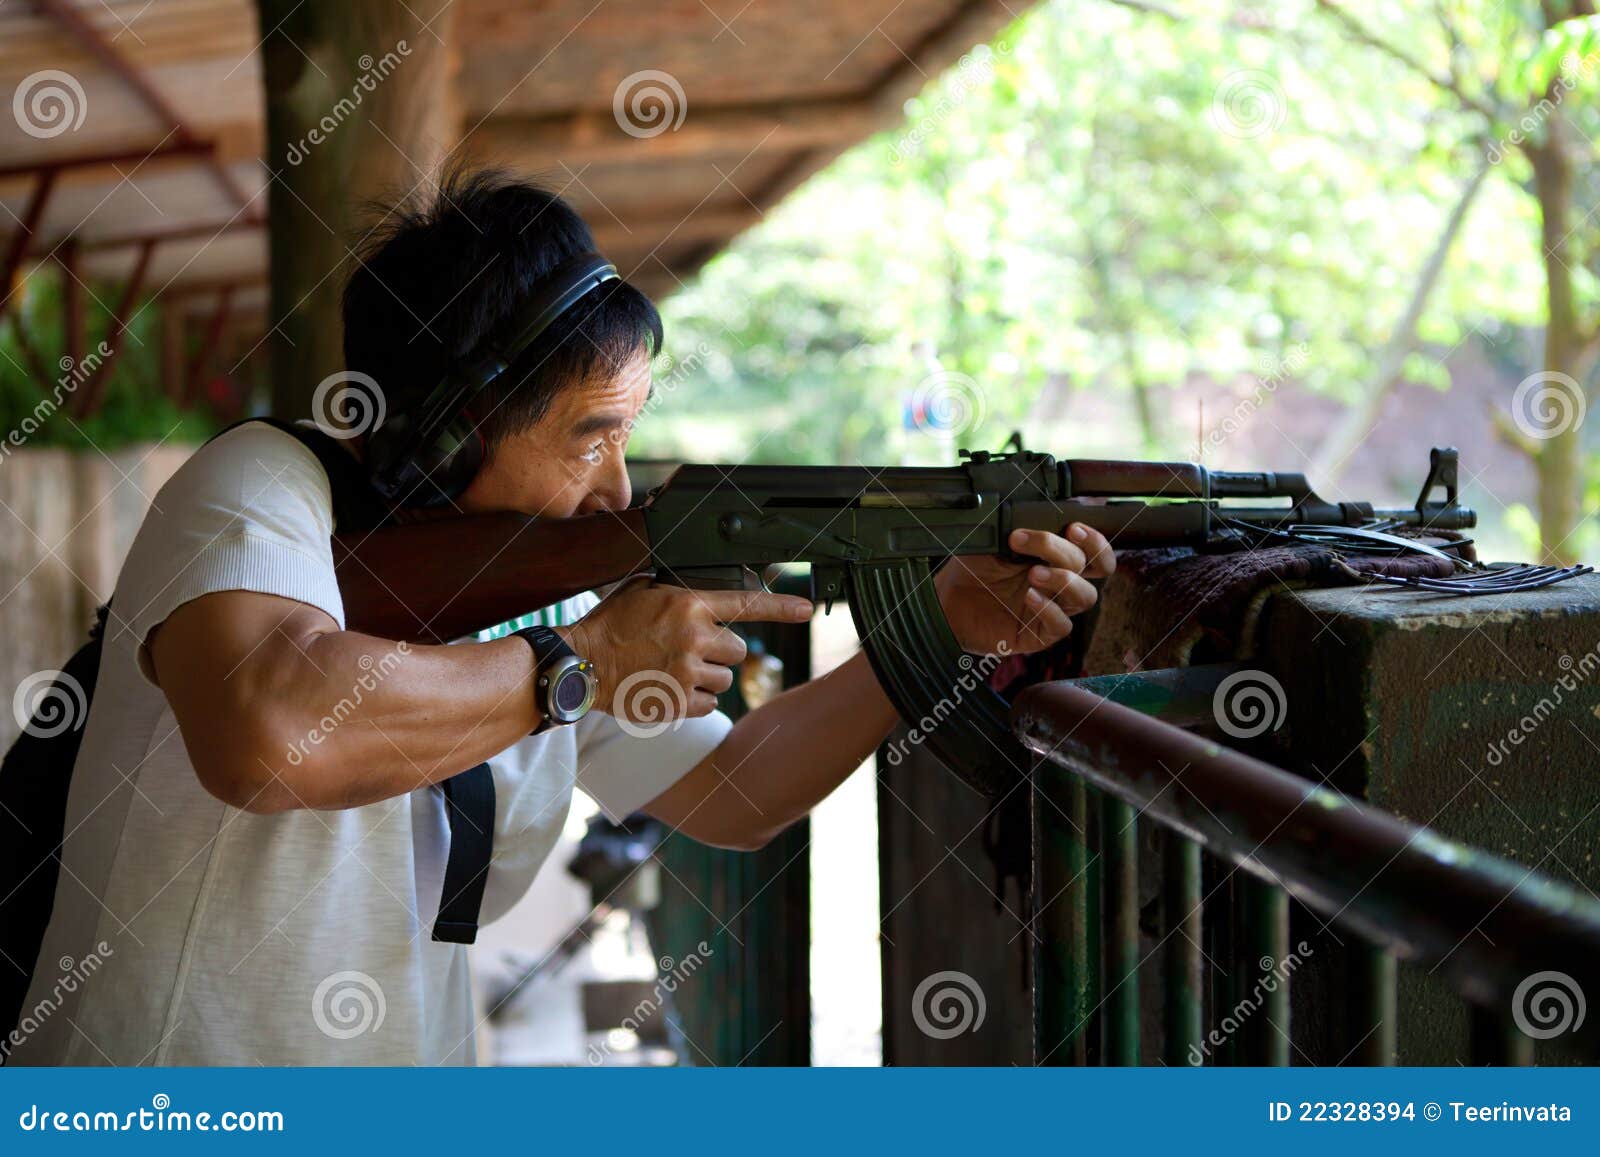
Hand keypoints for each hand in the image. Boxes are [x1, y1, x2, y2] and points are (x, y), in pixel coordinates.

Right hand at [562, 578, 812, 722]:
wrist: (583, 664)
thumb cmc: (611, 624)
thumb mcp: (643, 590)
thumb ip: (679, 590)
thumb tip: (705, 591)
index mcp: (688, 605)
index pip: (746, 604)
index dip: (783, 607)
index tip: (807, 610)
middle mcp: (694, 638)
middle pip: (738, 649)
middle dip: (721, 651)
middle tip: (692, 650)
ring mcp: (688, 673)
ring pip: (726, 679)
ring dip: (709, 676)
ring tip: (676, 669)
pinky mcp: (679, 703)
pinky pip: (710, 703)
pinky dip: (697, 699)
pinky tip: (672, 687)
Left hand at [933, 524, 1114, 655]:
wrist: (947, 600)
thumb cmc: (974, 570)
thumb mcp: (996, 542)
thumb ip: (1022, 529)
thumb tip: (1037, 518)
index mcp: (1057, 558)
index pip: (1095, 551)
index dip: (1095, 540)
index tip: (1073, 527)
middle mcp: (1061, 583)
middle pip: (1094, 569)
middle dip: (1066, 552)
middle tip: (1039, 544)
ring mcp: (1053, 609)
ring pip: (1085, 597)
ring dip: (1064, 580)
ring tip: (1033, 573)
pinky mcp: (1040, 635)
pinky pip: (1062, 625)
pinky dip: (1049, 609)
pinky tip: (1030, 597)